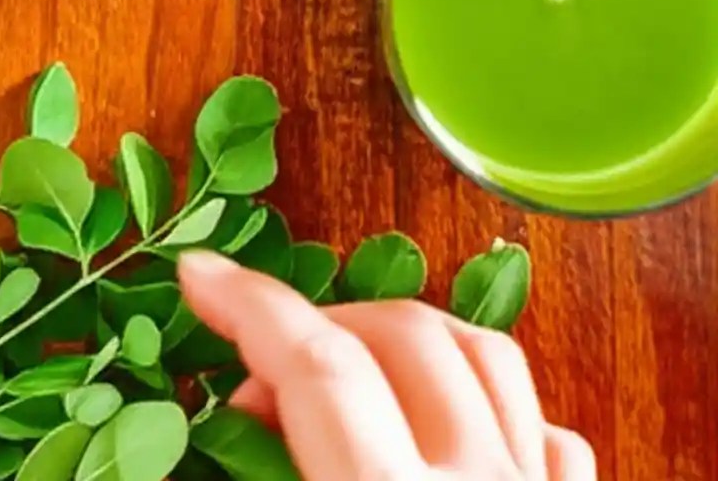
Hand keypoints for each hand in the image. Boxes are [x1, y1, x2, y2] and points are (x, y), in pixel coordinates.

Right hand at [178, 250, 594, 480]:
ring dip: (400, 339)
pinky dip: (488, 404)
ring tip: (343, 371)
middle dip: (315, 323)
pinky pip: (544, 431)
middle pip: (399, 337)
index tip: (197, 272)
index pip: (318, 368)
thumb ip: (247, 473)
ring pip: (484, 356)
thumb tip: (188, 428)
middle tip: (256, 375)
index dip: (248, 304)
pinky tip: (442, 422)